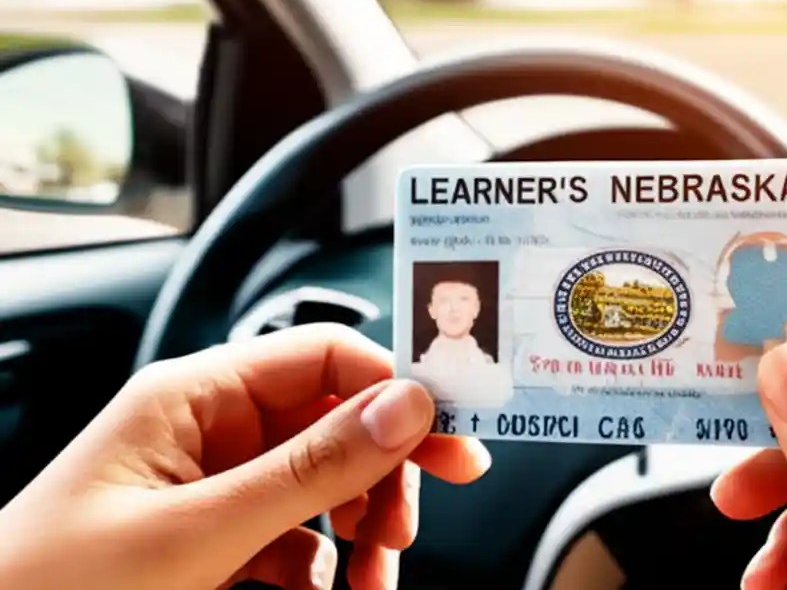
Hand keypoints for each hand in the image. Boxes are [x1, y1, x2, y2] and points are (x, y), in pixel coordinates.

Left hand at [0, 323, 489, 589]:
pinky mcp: (210, 541)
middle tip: (412, 524)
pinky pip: (296, 537)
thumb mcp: (196, 532)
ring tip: (376, 574)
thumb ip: (309, 470)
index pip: (324, 357)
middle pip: (335, 424)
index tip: (454, 431)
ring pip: (324, 486)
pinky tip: (326, 589)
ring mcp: (210, 489)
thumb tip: (405, 408)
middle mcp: (208, 432)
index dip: (396, 388)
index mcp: (194, 396)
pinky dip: (325, 565)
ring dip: (362, 527)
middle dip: (383, 474)